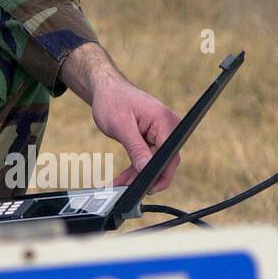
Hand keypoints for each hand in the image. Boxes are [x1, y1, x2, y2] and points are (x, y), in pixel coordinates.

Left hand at [91, 78, 181, 193]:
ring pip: (155, 162)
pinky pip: (148, 157)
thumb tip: (147, 169)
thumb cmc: (113, 100)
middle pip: (164, 162)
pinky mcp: (155, 137)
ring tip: (119, 185)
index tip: (145, 188)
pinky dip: (136, 168)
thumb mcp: (121, 126)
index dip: (160, 175)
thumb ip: (136, 148)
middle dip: (145, 178)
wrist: (107, 89)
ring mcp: (163, 132)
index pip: (170, 155)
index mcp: (164, 120)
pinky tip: (123, 178)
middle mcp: (169, 126)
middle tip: (124, 189)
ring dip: (137, 176)